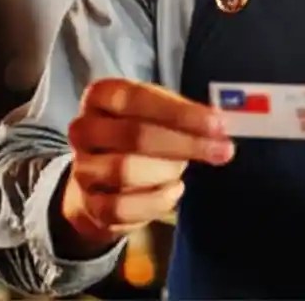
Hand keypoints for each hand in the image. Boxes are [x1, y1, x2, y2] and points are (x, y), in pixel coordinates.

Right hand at [56, 78, 234, 256]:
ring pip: (125, 171)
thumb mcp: (156, 113)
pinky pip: (122, 207)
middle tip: (223, 150)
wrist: (102, 179)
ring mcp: (82, 169)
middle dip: (185, 143)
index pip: (137, 98)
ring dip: (167, 171)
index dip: (180, 112)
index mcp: (100, 96)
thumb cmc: (137, 135)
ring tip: (182, 170)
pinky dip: (156, 201)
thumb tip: (221, 124)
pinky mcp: (89, 205)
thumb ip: (184, 115)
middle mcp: (83, 129)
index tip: (218, 124)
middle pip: (134, 135)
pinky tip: (173, 190)